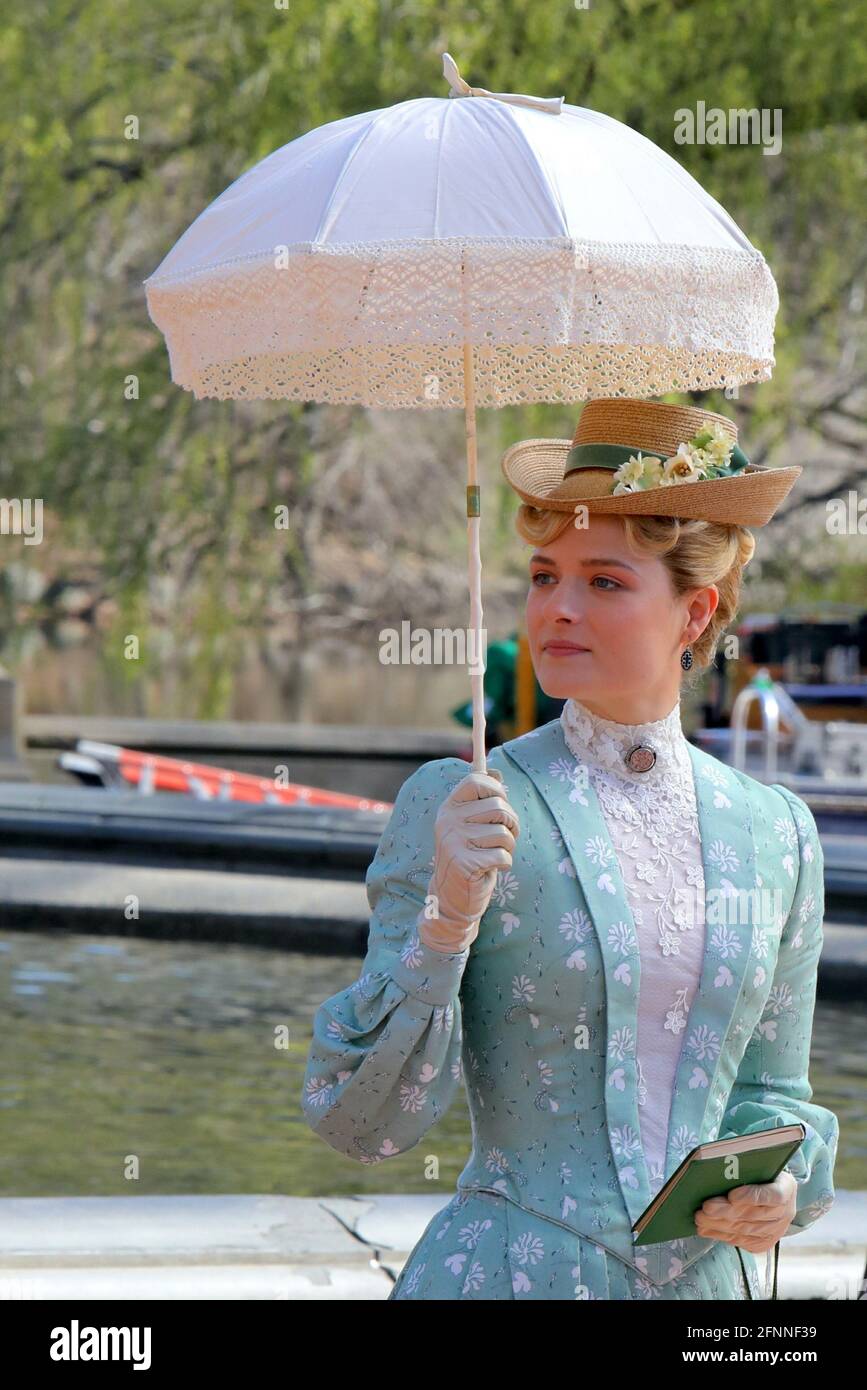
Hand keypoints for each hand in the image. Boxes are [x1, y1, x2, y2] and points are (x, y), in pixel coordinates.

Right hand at [418, 768, 519, 953]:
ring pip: (504, 833)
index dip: (496, 789)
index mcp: (449, 808)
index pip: (476, 781)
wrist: (452, 898)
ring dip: (509, 846)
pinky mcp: (464, 863)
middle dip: (511, 824)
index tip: (501, 802)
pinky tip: (491, 868)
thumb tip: (496, 772)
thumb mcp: (470, 825)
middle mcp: (448, 821)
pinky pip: (503, 855)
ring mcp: (454, 842)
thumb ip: (480, 801)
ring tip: (495, 854)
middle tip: (505, 837)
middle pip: (499, 807)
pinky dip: (505, 863)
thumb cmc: (469, 856)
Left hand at [693, 1170, 797, 1252]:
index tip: (731, 1195)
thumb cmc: (761, 1174)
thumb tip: (719, 1169)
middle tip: (706, 1208)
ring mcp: (776, 1231)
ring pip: (745, 1231)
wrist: (774, 1193)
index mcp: (787, 1187)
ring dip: (720, 1225)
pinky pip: (741, 1241)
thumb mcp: (759, 1164)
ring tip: (700, 1219)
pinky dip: (721, 1235)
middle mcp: (785, 1213)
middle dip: (726, 1212)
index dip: (752, 1196)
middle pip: (754, 1215)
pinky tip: (706, 1229)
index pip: (774, 1195)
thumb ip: (745, 1167)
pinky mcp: (764, 1243)